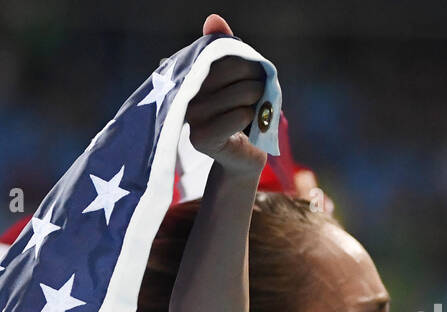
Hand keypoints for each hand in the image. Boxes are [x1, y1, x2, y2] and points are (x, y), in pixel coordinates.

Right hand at [185, 15, 267, 177]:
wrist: (243, 156)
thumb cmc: (241, 112)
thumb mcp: (237, 77)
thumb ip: (225, 47)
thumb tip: (212, 19)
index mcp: (194, 76)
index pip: (227, 55)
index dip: (248, 64)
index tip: (251, 79)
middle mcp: (188, 95)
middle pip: (238, 71)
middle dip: (257, 82)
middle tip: (255, 97)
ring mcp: (192, 118)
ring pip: (243, 94)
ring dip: (258, 102)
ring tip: (252, 112)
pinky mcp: (201, 139)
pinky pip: (240, 115)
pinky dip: (252, 120)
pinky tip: (246, 128)